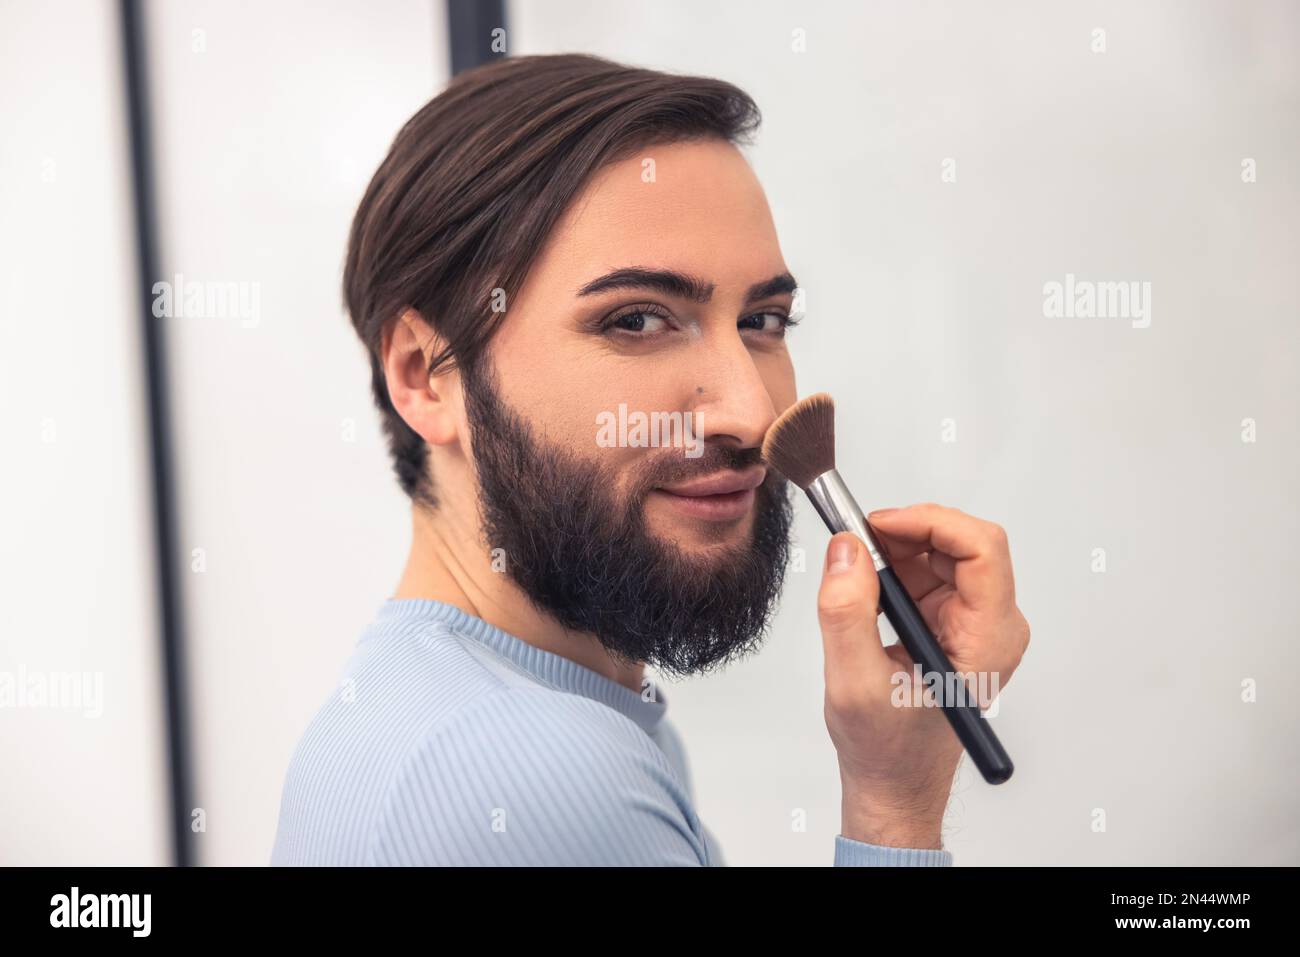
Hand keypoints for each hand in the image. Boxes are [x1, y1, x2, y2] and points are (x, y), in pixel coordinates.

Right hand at [817, 503, 1029, 845]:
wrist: (894, 783)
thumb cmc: (887, 749)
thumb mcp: (853, 682)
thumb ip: (847, 612)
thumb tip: (846, 549)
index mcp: (988, 641)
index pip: (983, 550)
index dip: (931, 523)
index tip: (878, 526)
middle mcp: (993, 627)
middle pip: (963, 544)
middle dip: (907, 533)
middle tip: (855, 545)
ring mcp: (976, 623)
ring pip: (944, 553)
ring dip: (897, 551)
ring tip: (855, 578)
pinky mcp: (954, 622)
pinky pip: (931, 572)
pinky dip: (894, 568)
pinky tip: (867, 595)